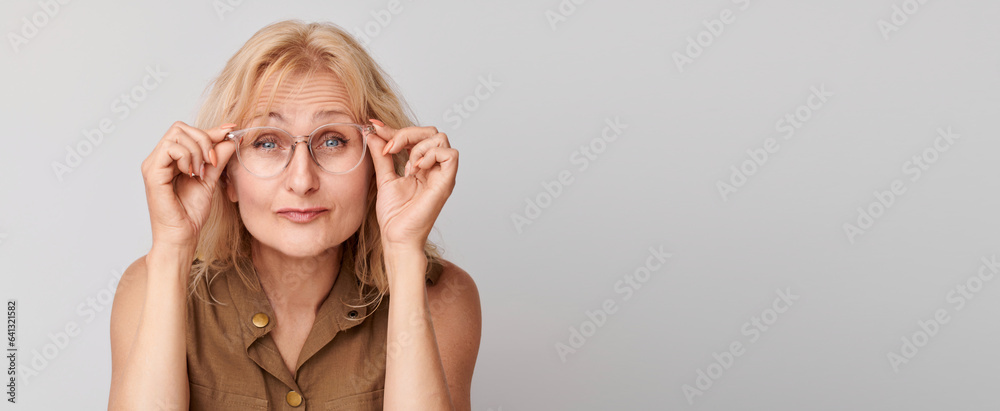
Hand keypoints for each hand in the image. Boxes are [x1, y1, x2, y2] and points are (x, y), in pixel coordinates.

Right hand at [140, 121, 237, 250]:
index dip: (211, 130)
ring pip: (176, 134)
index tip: (231, 130)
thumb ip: (218, 159)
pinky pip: (170, 149)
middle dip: (204, 139)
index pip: (187, 132)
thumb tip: (230, 139)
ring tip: (201, 171)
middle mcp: (159, 159)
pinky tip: (192, 173)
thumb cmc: (191, 212)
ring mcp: (154, 164)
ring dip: (197, 150)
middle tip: (213, 161)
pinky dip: (187, 157)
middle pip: (180, 127)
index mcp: (171, 159)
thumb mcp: (210, 179)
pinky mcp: (153, 173)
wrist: (183, 235)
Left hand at [365, 119, 457, 251]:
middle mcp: (434, 168)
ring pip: (441, 139)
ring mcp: (441, 175)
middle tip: (389, 147)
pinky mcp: (446, 182)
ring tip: (406, 163)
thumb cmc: (394, 215)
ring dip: (419, 144)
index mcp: (421, 166)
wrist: (396, 236)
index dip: (396, 129)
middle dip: (407, 133)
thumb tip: (373, 133)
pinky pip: (450, 154)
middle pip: (431, 132)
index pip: (415, 136)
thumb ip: (381, 155)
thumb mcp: (384, 177)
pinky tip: (416, 167)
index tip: (375, 127)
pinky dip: (431, 154)